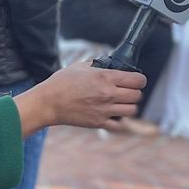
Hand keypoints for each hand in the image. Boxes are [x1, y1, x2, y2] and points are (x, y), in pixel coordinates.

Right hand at [14, 61, 144, 135]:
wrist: (49, 102)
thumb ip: (97, 64)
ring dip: (129, 106)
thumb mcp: (80, 66)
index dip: (139, 79)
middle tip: (128, 90)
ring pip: (132, 110)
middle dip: (135, 92)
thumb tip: (108, 62)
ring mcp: (105, 110)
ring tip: (122, 103)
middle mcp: (108, 94)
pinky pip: (119, 125)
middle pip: (137, 95)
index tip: (136, 79)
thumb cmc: (62, 82)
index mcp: (105, 78)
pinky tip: (114, 114)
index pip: (137, 80)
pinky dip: (120, 120)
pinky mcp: (99, 123)